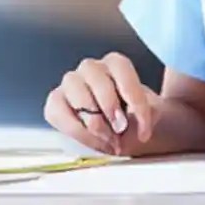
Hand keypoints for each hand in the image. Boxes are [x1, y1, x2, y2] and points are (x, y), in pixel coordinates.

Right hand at [44, 52, 160, 155]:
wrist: (120, 132)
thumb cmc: (133, 120)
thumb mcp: (149, 116)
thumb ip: (148, 114)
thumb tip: (142, 122)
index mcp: (116, 64)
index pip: (124, 74)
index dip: (136, 104)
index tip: (145, 131)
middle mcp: (91, 68)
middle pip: (98, 81)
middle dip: (111, 110)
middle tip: (121, 131)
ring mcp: (71, 82)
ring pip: (78, 95)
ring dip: (94, 122)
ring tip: (108, 139)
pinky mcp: (56, 101)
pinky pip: (58, 111)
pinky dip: (77, 131)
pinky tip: (92, 140)